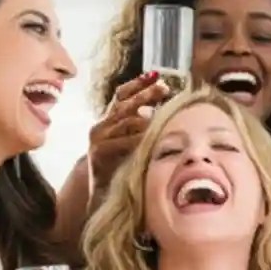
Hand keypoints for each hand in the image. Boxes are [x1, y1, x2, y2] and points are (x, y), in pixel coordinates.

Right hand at [87, 72, 169, 198]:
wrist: (101, 194)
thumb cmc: (124, 166)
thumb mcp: (135, 142)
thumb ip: (146, 125)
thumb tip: (172, 106)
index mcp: (111, 119)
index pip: (123, 94)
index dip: (138, 83)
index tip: (156, 75)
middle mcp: (102, 125)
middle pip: (125, 103)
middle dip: (145, 93)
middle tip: (164, 87)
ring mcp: (98, 138)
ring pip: (123, 121)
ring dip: (142, 115)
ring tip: (158, 112)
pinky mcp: (98, 153)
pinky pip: (120, 142)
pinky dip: (135, 138)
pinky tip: (149, 136)